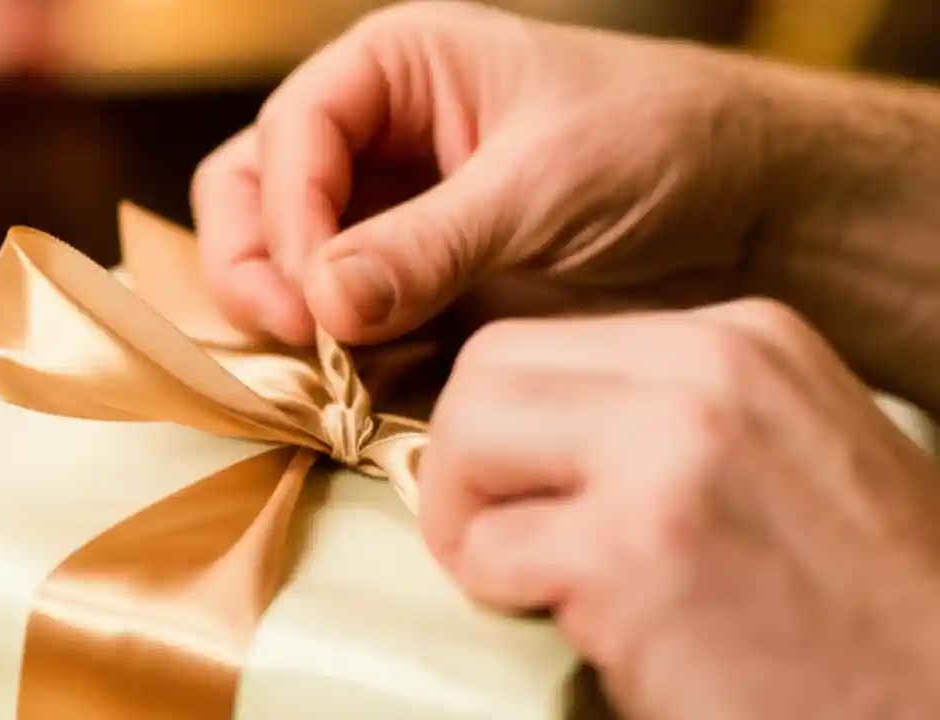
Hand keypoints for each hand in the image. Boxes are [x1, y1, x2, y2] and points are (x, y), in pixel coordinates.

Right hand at [192, 1, 769, 345]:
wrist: (748, 208)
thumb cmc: (659, 145)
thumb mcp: (542, 185)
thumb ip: (429, 243)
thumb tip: (323, 300)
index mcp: (398, 69)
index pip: (294, 131)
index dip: (287, 213)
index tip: (312, 291)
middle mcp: (377, 137)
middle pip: (256, 189)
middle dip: (258, 261)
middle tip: (297, 334)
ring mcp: (391, 214)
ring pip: (284, 257)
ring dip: (284, 312)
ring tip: (326, 367)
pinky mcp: (415, 282)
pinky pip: (340, 314)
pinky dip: (332, 351)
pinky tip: (358, 385)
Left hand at [419, 299, 939, 719]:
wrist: (939, 703)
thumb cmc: (858, 604)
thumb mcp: (781, 452)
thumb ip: (664, 415)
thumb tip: (533, 427)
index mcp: (744, 339)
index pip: (550, 343)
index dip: (510, 425)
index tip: (523, 487)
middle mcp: (709, 371)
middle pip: (489, 371)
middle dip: (465, 459)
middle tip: (494, 534)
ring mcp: (672, 453)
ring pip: (466, 434)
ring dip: (466, 517)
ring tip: (525, 576)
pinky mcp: (633, 551)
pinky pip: (487, 549)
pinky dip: (499, 593)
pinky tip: (576, 624)